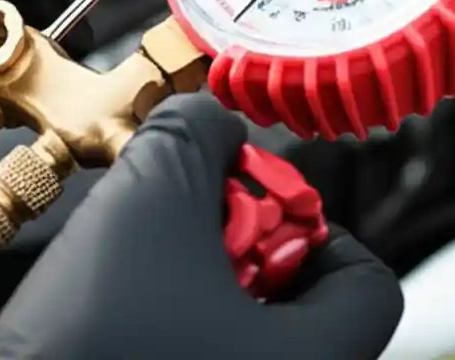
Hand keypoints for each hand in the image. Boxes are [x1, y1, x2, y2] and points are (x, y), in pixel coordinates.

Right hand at [0, 93, 403, 359]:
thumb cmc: (89, 343)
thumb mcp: (153, 196)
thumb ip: (194, 133)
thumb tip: (208, 120)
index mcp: (312, 359)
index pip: (366, 279)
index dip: (309, 219)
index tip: (251, 195)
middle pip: (293, 290)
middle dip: (231, 235)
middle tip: (179, 217)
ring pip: (230, 314)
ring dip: (184, 266)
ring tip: (132, 254)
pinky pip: (184, 340)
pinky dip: (155, 304)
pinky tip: (107, 291)